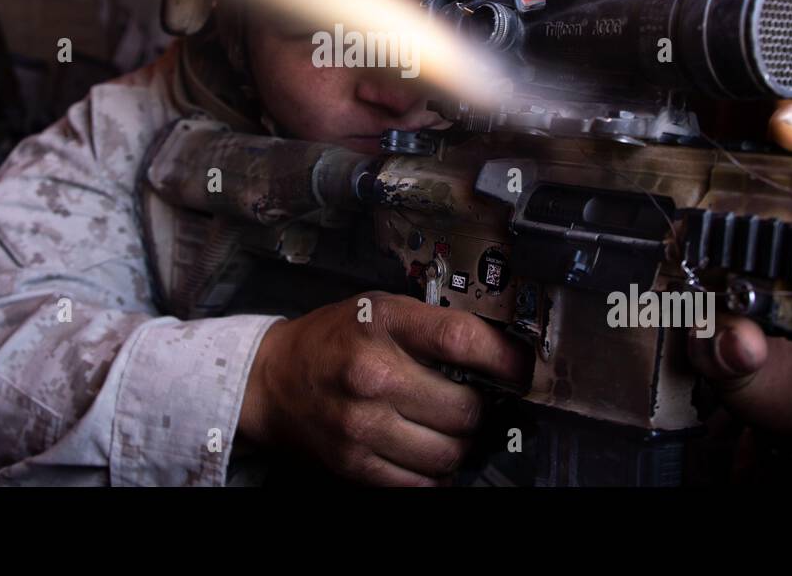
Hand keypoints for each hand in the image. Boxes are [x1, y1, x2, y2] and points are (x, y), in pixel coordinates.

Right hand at [239, 292, 531, 485]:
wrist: (270, 379)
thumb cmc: (333, 339)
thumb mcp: (380, 309)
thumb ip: (431, 326)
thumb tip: (497, 354)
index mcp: (383, 323)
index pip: (463, 340)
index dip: (504, 358)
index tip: (520, 369)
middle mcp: (372, 374)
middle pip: (464, 409)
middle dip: (479, 409)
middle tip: (474, 402)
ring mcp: (362, 424)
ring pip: (449, 453)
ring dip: (460, 445)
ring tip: (449, 428)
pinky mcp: (355, 463)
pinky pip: (420, 483)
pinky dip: (434, 472)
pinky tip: (427, 450)